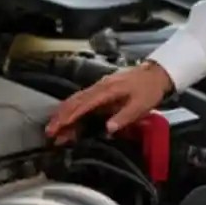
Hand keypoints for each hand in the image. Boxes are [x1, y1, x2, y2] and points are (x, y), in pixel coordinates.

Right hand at [44, 61, 173, 143]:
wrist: (156, 73)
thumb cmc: (149, 90)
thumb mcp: (141, 106)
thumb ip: (124, 117)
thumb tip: (108, 129)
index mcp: (107, 91)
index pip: (83, 105)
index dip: (69, 117)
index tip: (58, 128)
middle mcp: (99, 87)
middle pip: (74, 101)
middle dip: (60, 116)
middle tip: (49, 131)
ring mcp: (99, 86)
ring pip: (76, 99)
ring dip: (63, 113)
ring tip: (53, 126)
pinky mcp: (101, 88)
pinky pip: (82, 98)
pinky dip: (71, 108)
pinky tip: (66, 115)